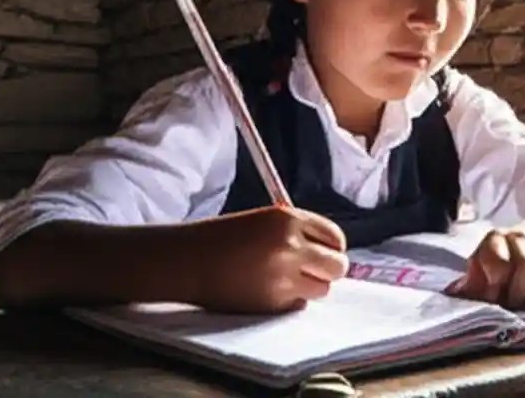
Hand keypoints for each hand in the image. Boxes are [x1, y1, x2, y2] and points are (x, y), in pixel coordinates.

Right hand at [181, 206, 347, 313]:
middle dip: (330, 269)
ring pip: (322, 289)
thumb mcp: (264, 221)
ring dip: (310, 287)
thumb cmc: (222, 238)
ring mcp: (282, 277)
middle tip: (317, 271)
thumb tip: (329, 252)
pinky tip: (268, 289)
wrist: (187, 260)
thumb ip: (297, 233)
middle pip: (337, 266)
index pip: (335, 237)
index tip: (327, 252)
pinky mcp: (272, 302)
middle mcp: (290, 247)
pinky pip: (298, 304)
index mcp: (288, 219)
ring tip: (286, 279)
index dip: (333, 246)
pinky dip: (290, 300)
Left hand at [445, 227, 524, 309]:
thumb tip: (454, 293)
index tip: (495, 297)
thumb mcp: (478, 272)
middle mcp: (524, 236)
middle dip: (521, 295)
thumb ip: (469, 284)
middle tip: (515, 305)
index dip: (497, 286)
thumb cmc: (497, 267)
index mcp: (496, 239)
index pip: (499, 261)